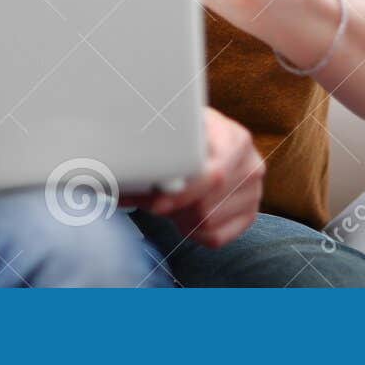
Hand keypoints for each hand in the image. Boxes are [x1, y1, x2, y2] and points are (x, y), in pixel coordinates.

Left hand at [121, 107, 264, 247]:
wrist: (207, 138)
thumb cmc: (183, 133)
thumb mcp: (173, 128)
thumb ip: (152, 147)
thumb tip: (111, 175)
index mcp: (235, 138)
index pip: (211, 175)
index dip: (181, 193)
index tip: (156, 203)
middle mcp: (251, 165)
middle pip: (207, 204)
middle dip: (175, 207)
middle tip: (154, 202)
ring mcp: (254, 192)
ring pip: (208, 222)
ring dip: (181, 217)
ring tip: (170, 201)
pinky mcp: (250, 214)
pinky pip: (216, 237)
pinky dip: (192, 231)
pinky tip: (184, 213)